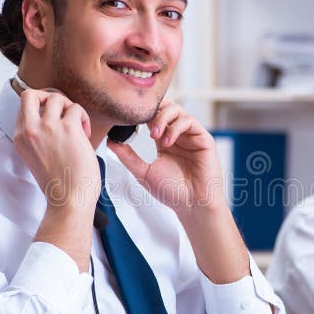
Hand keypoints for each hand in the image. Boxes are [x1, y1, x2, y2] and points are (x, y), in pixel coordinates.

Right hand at [13, 89, 99, 269]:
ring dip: (70, 108)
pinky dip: (84, 118)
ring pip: (57, 98)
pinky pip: (76, 108)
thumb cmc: (59, 184)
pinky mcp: (68, 129)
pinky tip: (85, 134)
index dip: (41, 110)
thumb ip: (38, 138)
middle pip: (30, 94)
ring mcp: (48, 128)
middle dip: (48, 97)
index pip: (23, 109)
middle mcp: (30, 131)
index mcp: (20, 139)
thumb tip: (54, 118)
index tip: (53, 121)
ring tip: (77, 125)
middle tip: (61, 112)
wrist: (69, 200)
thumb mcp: (36, 158)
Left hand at [107, 99, 223, 217]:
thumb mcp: (143, 173)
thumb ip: (127, 156)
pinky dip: (175, 127)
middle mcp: (178, 135)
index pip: (154, 115)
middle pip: (166, 106)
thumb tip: (109, 142)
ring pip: (177, 110)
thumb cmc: (171, 192)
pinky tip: (167, 141)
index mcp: (163, 140)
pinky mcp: (203, 139)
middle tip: (142, 123)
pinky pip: (189, 121)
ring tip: (154, 136)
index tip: (130, 119)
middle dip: (153, 109)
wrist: (192, 206)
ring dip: (162, 119)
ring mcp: (191, 136)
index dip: (143, 113)